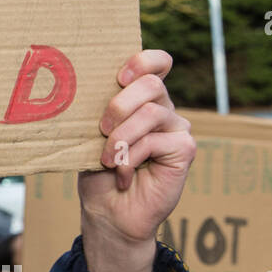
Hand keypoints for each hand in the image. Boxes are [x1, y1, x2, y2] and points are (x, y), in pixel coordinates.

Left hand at [78, 50, 195, 244]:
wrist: (108, 210)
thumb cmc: (98, 171)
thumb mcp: (92, 135)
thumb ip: (101, 110)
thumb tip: (87, 88)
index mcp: (141, 99)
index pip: (157, 63)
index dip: (143, 60)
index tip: (120, 76)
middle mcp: (163, 108)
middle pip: (151, 84)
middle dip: (119, 105)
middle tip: (101, 129)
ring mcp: (177, 128)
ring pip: (152, 112)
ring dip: (122, 137)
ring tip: (108, 159)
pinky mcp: (185, 150)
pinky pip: (156, 141)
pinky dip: (132, 157)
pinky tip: (124, 174)